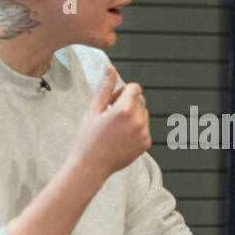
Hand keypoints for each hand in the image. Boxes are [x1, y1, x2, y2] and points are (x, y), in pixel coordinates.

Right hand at [68, 65, 151, 180]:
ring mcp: (144, 134)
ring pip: (144, 112)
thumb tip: (111, 67)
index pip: (134, 87)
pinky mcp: (146, 143)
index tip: (110, 102)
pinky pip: (145, 127)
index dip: (121, 92)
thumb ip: (105, 87)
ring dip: (133, 114)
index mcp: (124, 110)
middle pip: (140, 99)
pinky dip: (136, 128)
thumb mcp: (93, 110)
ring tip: (115, 126)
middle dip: (127, 102)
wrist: (91, 167)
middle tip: (110, 114)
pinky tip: (120, 136)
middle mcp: (138, 121)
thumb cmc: (88, 138)